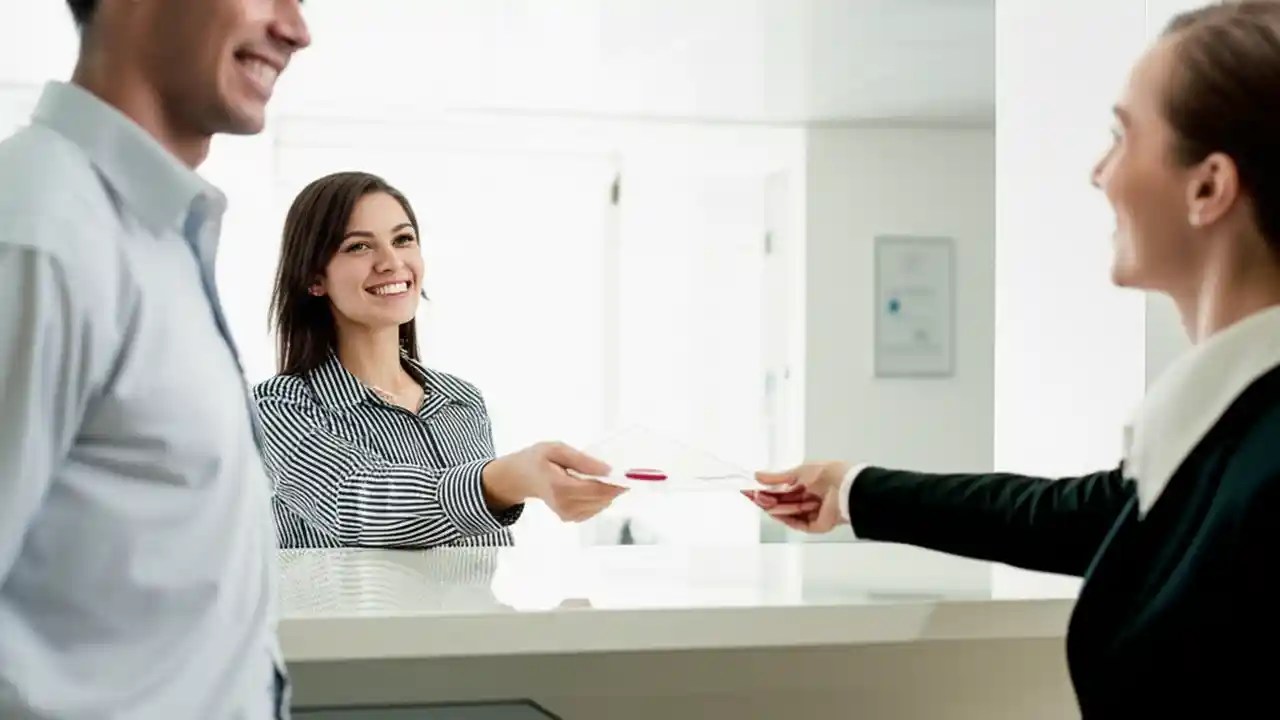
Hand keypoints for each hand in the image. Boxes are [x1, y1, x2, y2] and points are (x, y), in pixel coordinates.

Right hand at [483, 442, 625, 521]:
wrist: (521, 477)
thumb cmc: (538, 459)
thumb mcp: (557, 449)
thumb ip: (582, 460)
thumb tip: (607, 469)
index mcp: (559, 487)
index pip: (595, 490)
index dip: (615, 484)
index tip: (628, 474)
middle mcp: (564, 505)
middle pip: (601, 499)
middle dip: (613, 486)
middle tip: (615, 470)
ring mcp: (566, 514)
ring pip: (600, 505)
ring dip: (605, 491)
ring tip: (595, 476)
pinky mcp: (569, 517)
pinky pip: (594, 509)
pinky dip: (597, 498)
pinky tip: (588, 486)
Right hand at [744, 461, 850, 533]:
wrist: (843, 485)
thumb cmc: (826, 473)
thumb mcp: (797, 472)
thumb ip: (776, 478)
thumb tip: (757, 476)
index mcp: (810, 484)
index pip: (786, 491)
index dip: (772, 492)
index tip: (757, 492)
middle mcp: (813, 499)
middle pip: (787, 504)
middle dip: (773, 502)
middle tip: (758, 500)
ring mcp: (815, 513)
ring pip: (791, 514)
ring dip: (779, 510)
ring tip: (766, 505)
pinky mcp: (818, 526)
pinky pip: (799, 524)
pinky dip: (788, 519)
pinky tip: (777, 514)